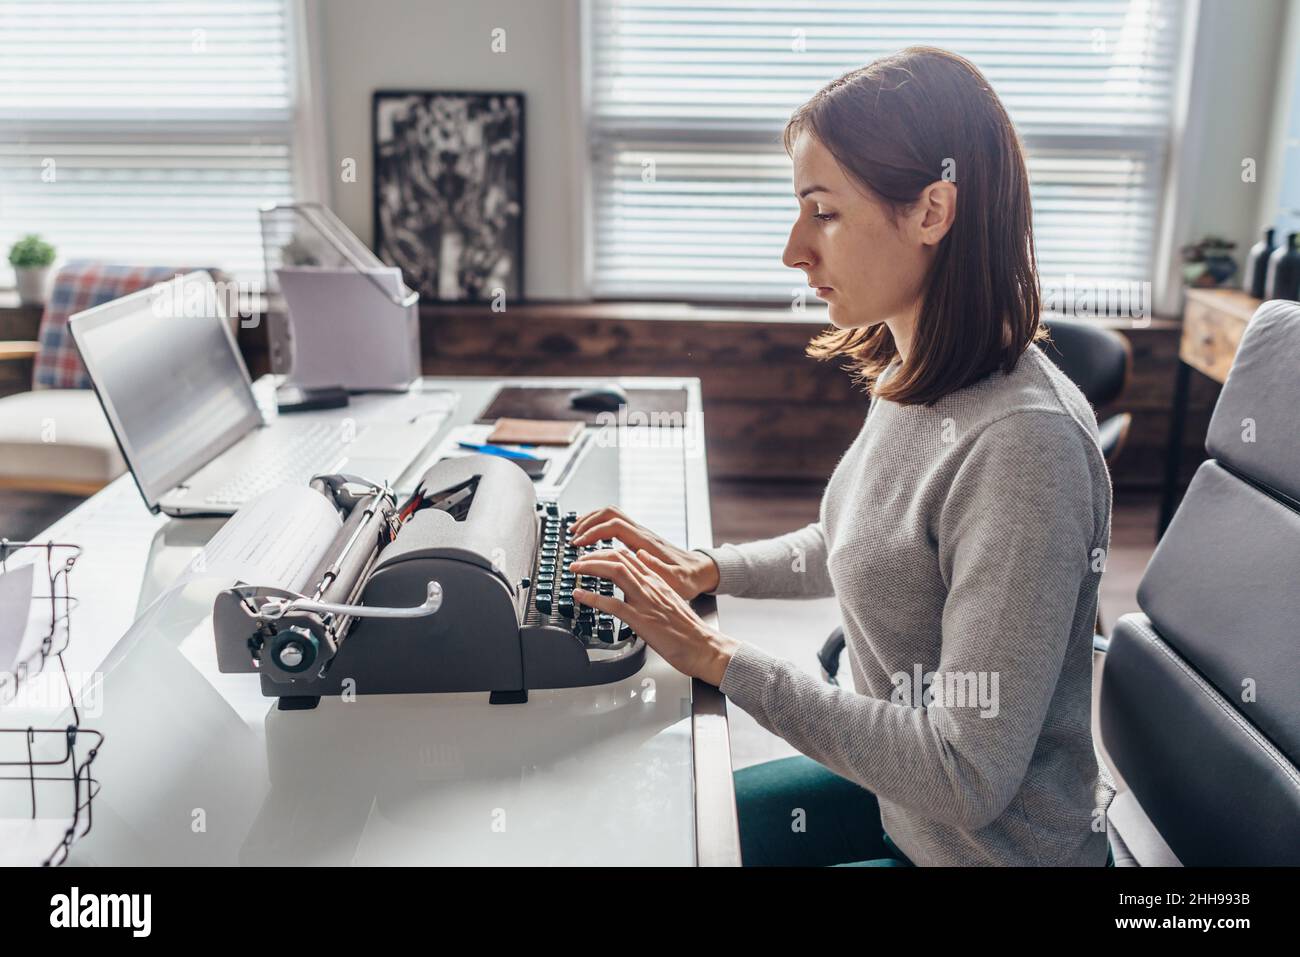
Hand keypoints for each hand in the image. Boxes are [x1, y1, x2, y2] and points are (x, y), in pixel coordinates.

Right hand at [568, 506, 720, 599]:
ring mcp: (641, 534)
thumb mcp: (676, 580)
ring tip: (576, 533)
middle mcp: (642, 533)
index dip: (593, 532)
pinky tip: (593, 539)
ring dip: (592, 521)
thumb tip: (640, 556)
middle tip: (572, 535)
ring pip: (612, 515)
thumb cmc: (688, 579)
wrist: (700, 571)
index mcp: (646, 542)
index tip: (579, 544)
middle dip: (587, 521)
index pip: (614, 525)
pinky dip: (600, 527)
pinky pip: (616, 524)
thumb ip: (658, 570)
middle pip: (609, 513)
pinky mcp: (640, 539)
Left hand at [569, 547, 738, 685]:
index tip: (592, 556)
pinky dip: (592, 597)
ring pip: (615, 572)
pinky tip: (579, 596)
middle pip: (619, 558)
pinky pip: (613, 604)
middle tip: (578, 562)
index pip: (628, 556)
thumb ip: (655, 582)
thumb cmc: (689, 629)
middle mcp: (651, 586)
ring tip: (575, 570)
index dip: (606, 553)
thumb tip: (641, 565)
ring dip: (591, 567)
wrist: (703, 646)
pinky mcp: (642, 620)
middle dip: (594, 556)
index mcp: (657, 581)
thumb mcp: (671, 598)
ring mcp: (646, 601)